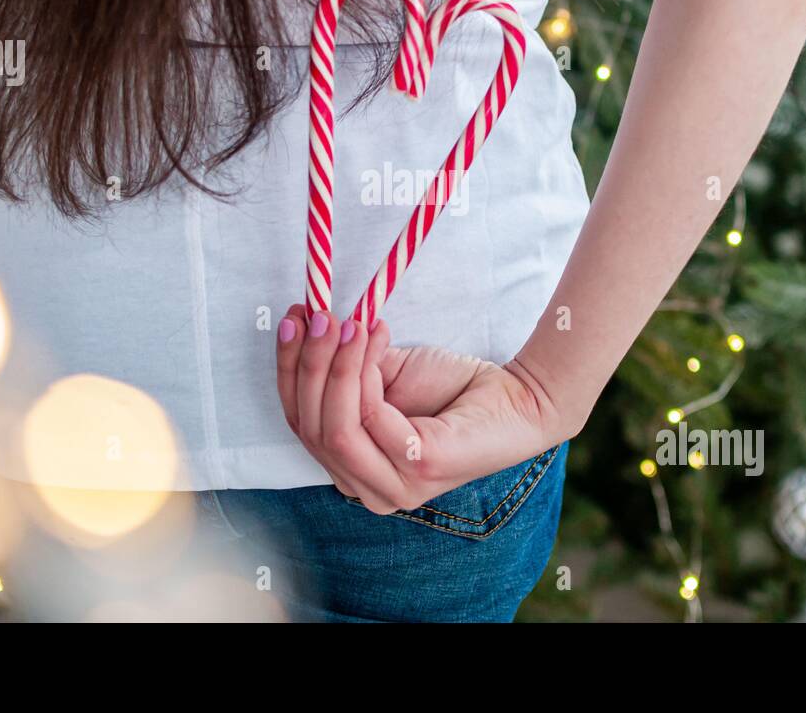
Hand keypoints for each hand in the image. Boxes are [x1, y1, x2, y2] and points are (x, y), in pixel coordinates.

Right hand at [275, 305, 570, 514]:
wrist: (516, 397)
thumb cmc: (450, 388)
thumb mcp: (384, 374)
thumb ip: (346, 367)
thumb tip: (309, 323)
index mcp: (354, 472)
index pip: (299, 426)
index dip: (288, 370)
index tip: (293, 318)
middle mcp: (369, 490)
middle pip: (310, 428)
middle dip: (308, 365)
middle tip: (318, 315)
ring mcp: (395, 486)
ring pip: (334, 428)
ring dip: (333, 367)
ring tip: (346, 321)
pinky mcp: (421, 469)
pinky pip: (370, 418)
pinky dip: (363, 370)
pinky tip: (373, 334)